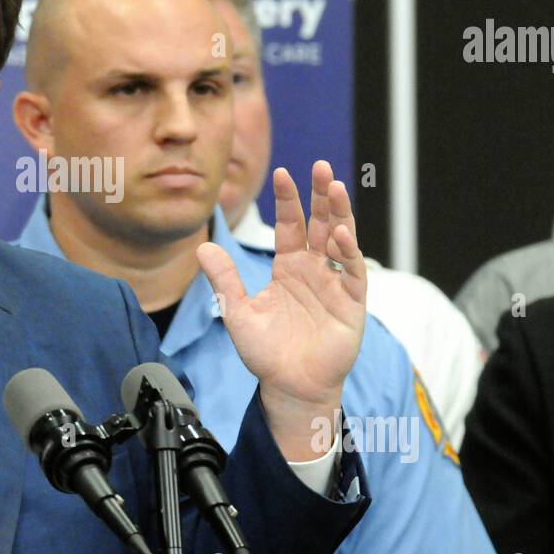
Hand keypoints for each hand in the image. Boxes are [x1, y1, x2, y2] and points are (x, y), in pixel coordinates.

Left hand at [198, 161, 365, 459]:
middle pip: (321, 223)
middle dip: (321, 195)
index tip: (282, 172)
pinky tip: (341, 234)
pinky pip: (352, 272)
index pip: (292, 224)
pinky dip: (348, 253)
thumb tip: (202, 247)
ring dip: (341, 215)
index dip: (289, 199)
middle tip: (321, 166)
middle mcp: (314, 269)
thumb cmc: (265, 353)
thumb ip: (224, 280)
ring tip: (336, 188)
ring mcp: (335, 284)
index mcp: (289, 267)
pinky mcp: (351, 303)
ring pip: (342, 240)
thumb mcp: (238, 312)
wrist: (288, 387)